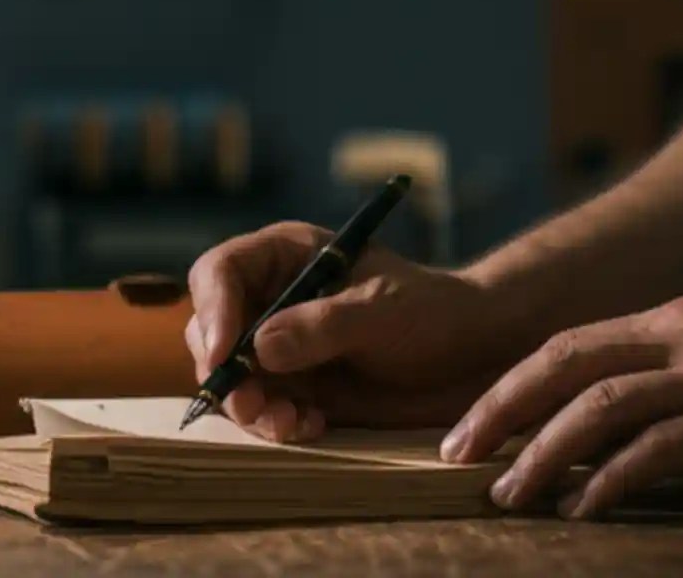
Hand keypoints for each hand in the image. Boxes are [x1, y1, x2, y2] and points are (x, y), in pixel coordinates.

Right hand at [185, 221, 521, 441]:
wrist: (471, 355)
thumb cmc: (432, 312)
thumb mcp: (382, 312)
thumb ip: (322, 326)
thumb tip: (259, 348)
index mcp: (286, 256)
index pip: (220, 271)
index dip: (213, 309)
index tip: (225, 353)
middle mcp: (271, 297)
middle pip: (210, 328)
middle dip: (224, 371)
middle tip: (250, 403)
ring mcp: (278, 345)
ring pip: (230, 376)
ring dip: (250, 406)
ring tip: (291, 424)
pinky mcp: (293, 387)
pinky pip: (260, 408)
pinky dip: (275, 423)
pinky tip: (312, 427)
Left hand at [440, 295, 682, 518]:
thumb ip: (656, 365)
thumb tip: (589, 406)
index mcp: (666, 319)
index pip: (565, 346)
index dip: (508, 385)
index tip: (468, 425)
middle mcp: (680, 338)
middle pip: (565, 365)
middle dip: (501, 409)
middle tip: (457, 454)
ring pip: (604, 408)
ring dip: (545, 453)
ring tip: (509, 494)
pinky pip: (663, 451)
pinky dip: (614, 480)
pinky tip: (583, 508)